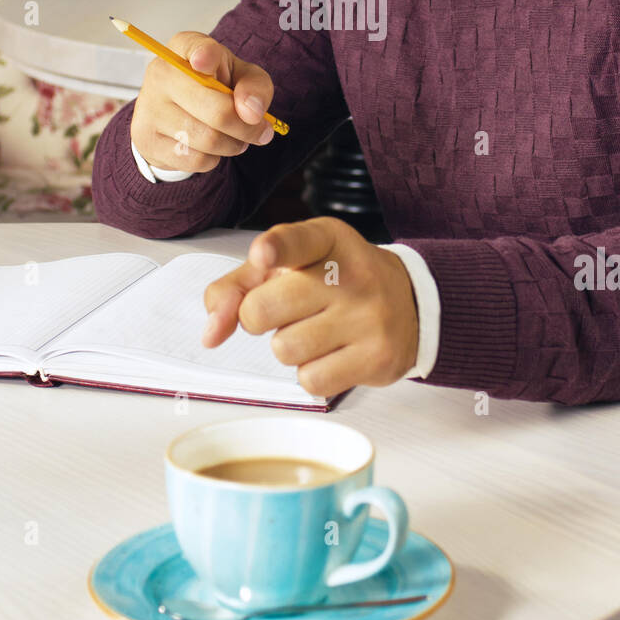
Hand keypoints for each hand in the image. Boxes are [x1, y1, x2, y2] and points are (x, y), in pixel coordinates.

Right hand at [130, 31, 275, 173]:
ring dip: (232, 144)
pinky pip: (194, 159)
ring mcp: (149, 107)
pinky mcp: (146, 138)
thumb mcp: (242, 76)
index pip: (195, 48)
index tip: (205, 61)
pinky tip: (210, 147)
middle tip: (259, 131)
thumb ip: (255, 86)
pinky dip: (213, 158)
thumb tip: (252, 113)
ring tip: (234, 137)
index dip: (203, 55)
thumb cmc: (214, 86)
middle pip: (216, 110)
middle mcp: (162, 73)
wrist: (176, 111)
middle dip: (247, 128)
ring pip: (208, 139)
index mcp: (185, 47)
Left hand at [202, 217, 419, 398]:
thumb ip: (238, 287)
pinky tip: (334, 352)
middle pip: (263, 310)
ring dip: (288, 346)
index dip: (274, 249)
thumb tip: (211, 333)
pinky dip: (312, 373)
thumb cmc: (333, 281)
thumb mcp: (288, 266)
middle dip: (259, 317)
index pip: (296, 241)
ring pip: (284, 349)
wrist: (409, 303)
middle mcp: (351, 274)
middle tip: (287, 310)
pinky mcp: (377, 357)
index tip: (263, 255)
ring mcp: (368, 317)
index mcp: (327, 239)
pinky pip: (311, 380)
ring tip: (316, 329)